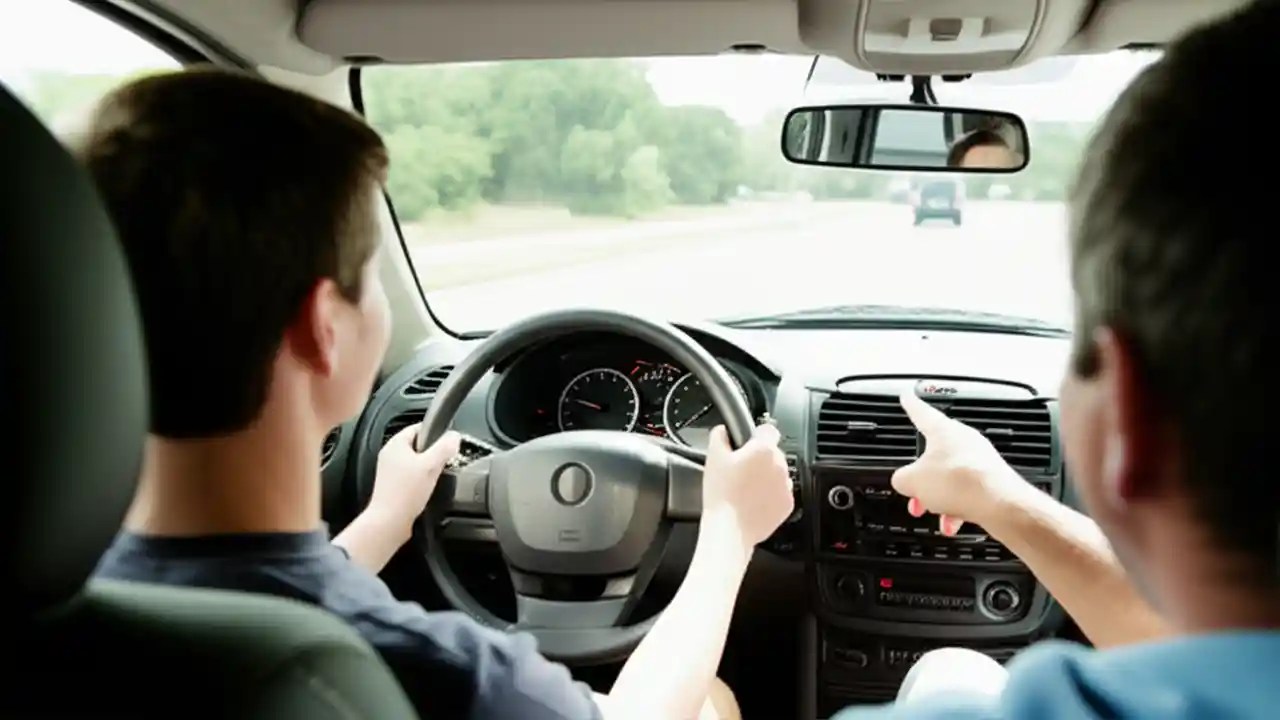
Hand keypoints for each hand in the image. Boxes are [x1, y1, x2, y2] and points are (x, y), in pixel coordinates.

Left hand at [367, 424, 460, 539]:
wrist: (389, 522)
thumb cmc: (404, 494)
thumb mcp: (431, 466)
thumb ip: (444, 448)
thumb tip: (454, 436)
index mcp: (396, 444)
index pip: (418, 427)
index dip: (435, 433)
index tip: (447, 442)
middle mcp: (389, 455)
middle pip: (418, 445)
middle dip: (432, 453)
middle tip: (441, 463)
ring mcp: (389, 471)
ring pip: (415, 461)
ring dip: (426, 468)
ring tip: (432, 478)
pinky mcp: (392, 485)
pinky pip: (410, 476)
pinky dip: (420, 480)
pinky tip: (425, 489)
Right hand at [701, 424, 792, 546]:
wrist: (729, 530)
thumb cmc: (721, 495)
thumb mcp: (713, 458)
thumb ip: (719, 435)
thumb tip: (723, 430)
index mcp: (764, 450)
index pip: (769, 430)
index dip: (757, 434)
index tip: (749, 442)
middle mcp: (780, 466)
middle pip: (772, 453)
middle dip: (759, 459)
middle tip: (740, 471)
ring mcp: (786, 486)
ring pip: (777, 474)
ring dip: (766, 477)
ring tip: (745, 489)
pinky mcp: (788, 504)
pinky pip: (780, 493)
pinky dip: (770, 495)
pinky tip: (752, 501)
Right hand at [891, 391, 1025, 535]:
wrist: (998, 504)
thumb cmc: (961, 483)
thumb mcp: (912, 481)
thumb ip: (901, 478)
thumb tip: (903, 482)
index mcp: (943, 431)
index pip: (921, 412)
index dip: (911, 405)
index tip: (907, 396)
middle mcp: (964, 441)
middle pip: (934, 456)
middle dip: (922, 478)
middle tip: (912, 490)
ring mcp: (980, 460)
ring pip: (950, 477)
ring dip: (938, 496)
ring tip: (933, 512)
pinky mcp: (992, 480)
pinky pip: (967, 492)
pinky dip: (956, 507)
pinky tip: (951, 522)